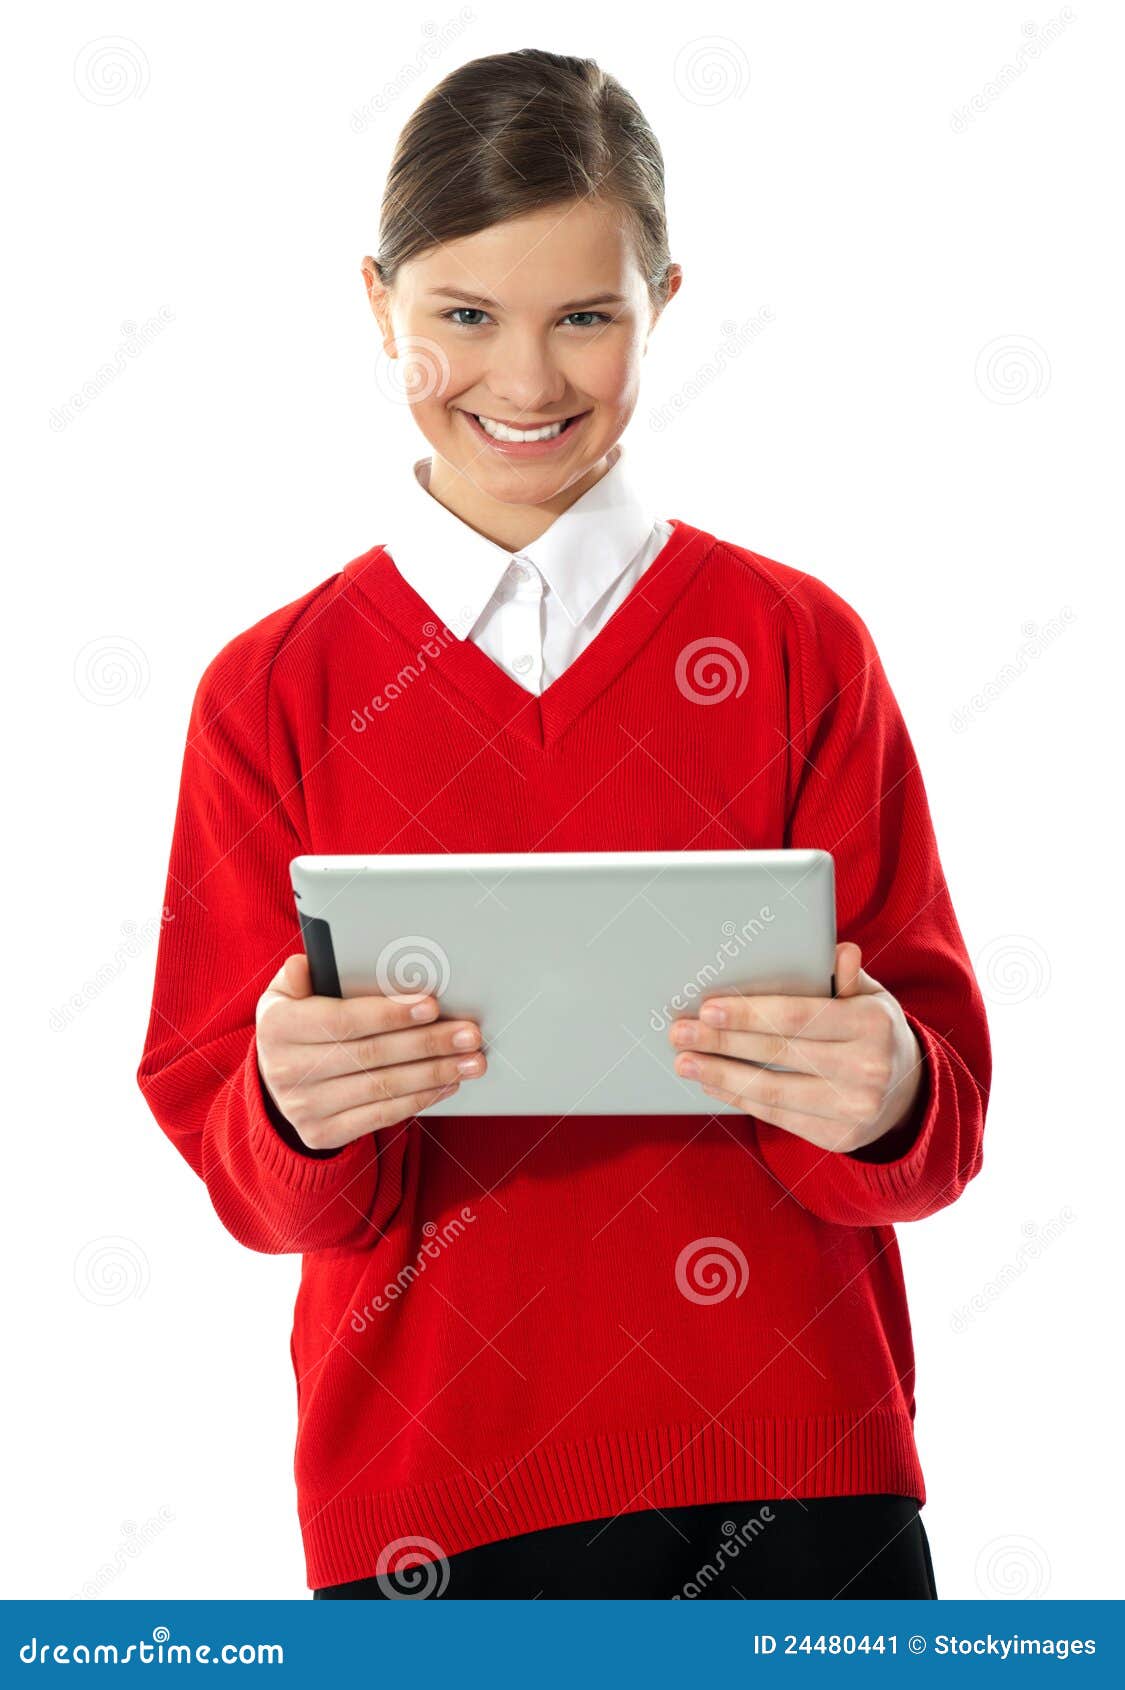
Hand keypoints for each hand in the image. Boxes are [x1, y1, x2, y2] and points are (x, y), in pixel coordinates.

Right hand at [255, 953, 486, 1150]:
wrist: (277, 1077)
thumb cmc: (297, 1023)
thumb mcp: (287, 993)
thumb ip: (301, 976)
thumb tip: (311, 963)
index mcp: (277, 1027)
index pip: (343, 1020)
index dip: (390, 1013)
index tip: (432, 1005)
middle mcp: (285, 1070)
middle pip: (371, 1055)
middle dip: (428, 1043)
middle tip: (469, 1034)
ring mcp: (303, 1107)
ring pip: (382, 1088)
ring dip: (435, 1073)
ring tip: (471, 1060)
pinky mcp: (322, 1133)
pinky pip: (381, 1116)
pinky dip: (420, 1099)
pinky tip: (447, 1083)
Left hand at [666, 942, 924, 1152]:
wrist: (907, 1092)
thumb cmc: (872, 1030)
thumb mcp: (870, 997)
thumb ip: (848, 976)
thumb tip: (839, 952)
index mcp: (873, 1024)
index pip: (799, 1017)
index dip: (749, 1014)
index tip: (707, 1009)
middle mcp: (868, 1069)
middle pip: (778, 1053)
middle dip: (721, 1042)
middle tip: (680, 1032)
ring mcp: (854, 1108)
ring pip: (773, 1091)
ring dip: (720, 1075)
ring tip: (685, 1062)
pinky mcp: (838, 1136)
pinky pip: (778, 1115)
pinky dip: (740, 1097)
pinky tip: (713, 1082)